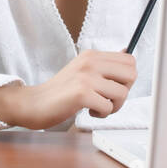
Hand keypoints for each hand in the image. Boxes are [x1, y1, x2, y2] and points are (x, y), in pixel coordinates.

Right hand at [8, 49, 136, 130]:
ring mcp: (86, 77)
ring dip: (113, 106)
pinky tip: (89, 111)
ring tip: (96, 105)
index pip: (129, 60)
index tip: (113, 87)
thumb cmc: (60, 91)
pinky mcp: (82, 93)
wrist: (35, 103)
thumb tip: (127, 54)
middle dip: (124, 91)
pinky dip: (101, 114)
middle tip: (108, 98)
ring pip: (122, 93)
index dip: (126, 78)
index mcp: (92, 55)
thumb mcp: (82, 70)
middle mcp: (90, 62)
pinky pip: (108, 107)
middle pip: (131, 74)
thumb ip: (104, 65)